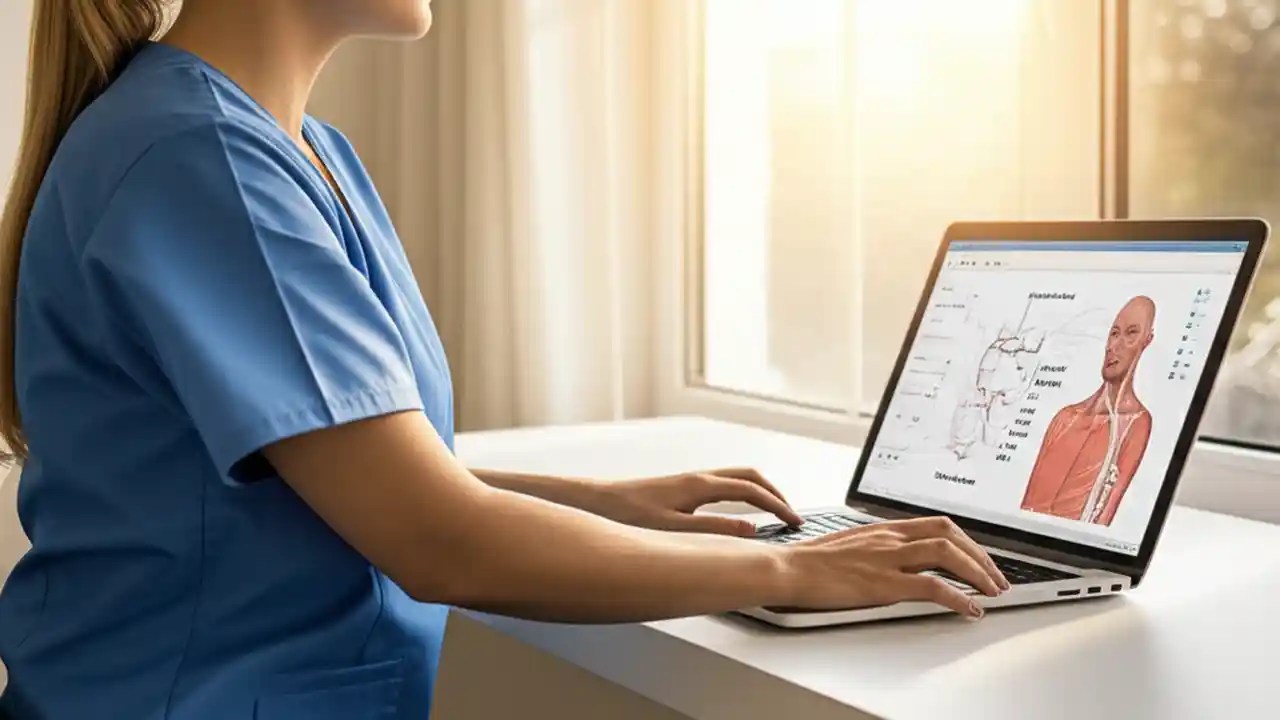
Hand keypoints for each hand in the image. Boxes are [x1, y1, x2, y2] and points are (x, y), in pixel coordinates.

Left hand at [595, 468, 804, 536]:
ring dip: (760, 492)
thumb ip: (714, 532)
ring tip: (774, 514)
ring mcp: (691, 481)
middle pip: (750, 477)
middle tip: (792, 516)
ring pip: (737, 478)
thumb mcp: (673, 530)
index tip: (795, 522)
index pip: (752, 490)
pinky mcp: (682, 489)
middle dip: (775, 494)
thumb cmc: (628, 515)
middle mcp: (699, 478)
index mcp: (700, 485)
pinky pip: (724, 485)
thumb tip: (752, 532)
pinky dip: (743, 495)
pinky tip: (740, 514)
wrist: (597, 502)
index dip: (778, 506)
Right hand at [780, 516, 1010, 618]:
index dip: (966, 542)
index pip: (938, 525)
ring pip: (947, 554)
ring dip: (977, 573)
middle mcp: (890, 538)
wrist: (789, 568)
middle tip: (995, 578)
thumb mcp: (852, 545)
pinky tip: (968, 609)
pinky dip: (957, 597)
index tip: (979, 558)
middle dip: (980, 556)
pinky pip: (931, 586)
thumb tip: (898, 559)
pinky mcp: (882, 583)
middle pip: (950, 535)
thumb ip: (879, 548)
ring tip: (992, 592)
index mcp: (885, 529)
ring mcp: (888, 558)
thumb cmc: (812, 562)